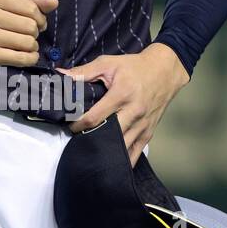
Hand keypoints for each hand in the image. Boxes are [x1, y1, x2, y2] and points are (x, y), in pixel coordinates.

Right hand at [0, 0, 56, 69]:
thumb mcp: (13, 6)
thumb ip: (34, 2)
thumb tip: (53, 2)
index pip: (32, 9)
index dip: (40, 18)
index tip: (36, 22)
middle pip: (31, 26)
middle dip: (35, 32)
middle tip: (27, 34)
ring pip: (28, 42)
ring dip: (32, 46)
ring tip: (24, 44)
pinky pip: (22, 58)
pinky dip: (31, 59)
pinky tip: (28, 56)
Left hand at [59, 44, 189, 165]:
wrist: (167, 70)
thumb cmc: (136, 66)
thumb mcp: (109, 63)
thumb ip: (83, 71)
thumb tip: (59, 75)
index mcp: (122, 94)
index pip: (94, 118)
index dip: (77, 125)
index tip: (69, 125)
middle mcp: (133, 112)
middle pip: (106, 135)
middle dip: (88, 139)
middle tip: (78, 138)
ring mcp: (142, 125)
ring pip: (120, 147)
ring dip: (104, 151)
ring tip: (91, 150)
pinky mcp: (149, 132)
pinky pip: (135, 153)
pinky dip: (122, 161)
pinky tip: (111, 164)